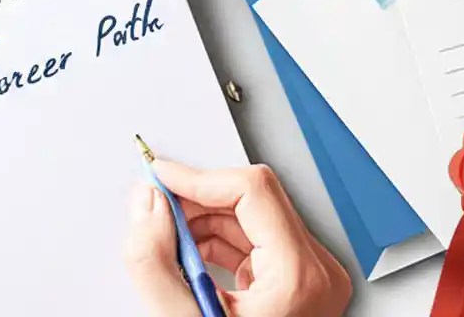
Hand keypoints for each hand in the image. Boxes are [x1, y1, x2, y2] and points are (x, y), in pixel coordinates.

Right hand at [126, 162, 351, 316]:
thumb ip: (154, 260)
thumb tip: (146, 206)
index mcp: (301, 275)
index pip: (252, 190)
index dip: (198, 178)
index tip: (160, 178)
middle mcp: (317, 271)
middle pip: (251, 201)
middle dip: (195, 203)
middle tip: (154, 214)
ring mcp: (310, 279)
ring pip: (249, 219)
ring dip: (201, 224)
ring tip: (167, 249)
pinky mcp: (296, 285)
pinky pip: (252, 244)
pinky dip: (215, 245)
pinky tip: (188, 263)